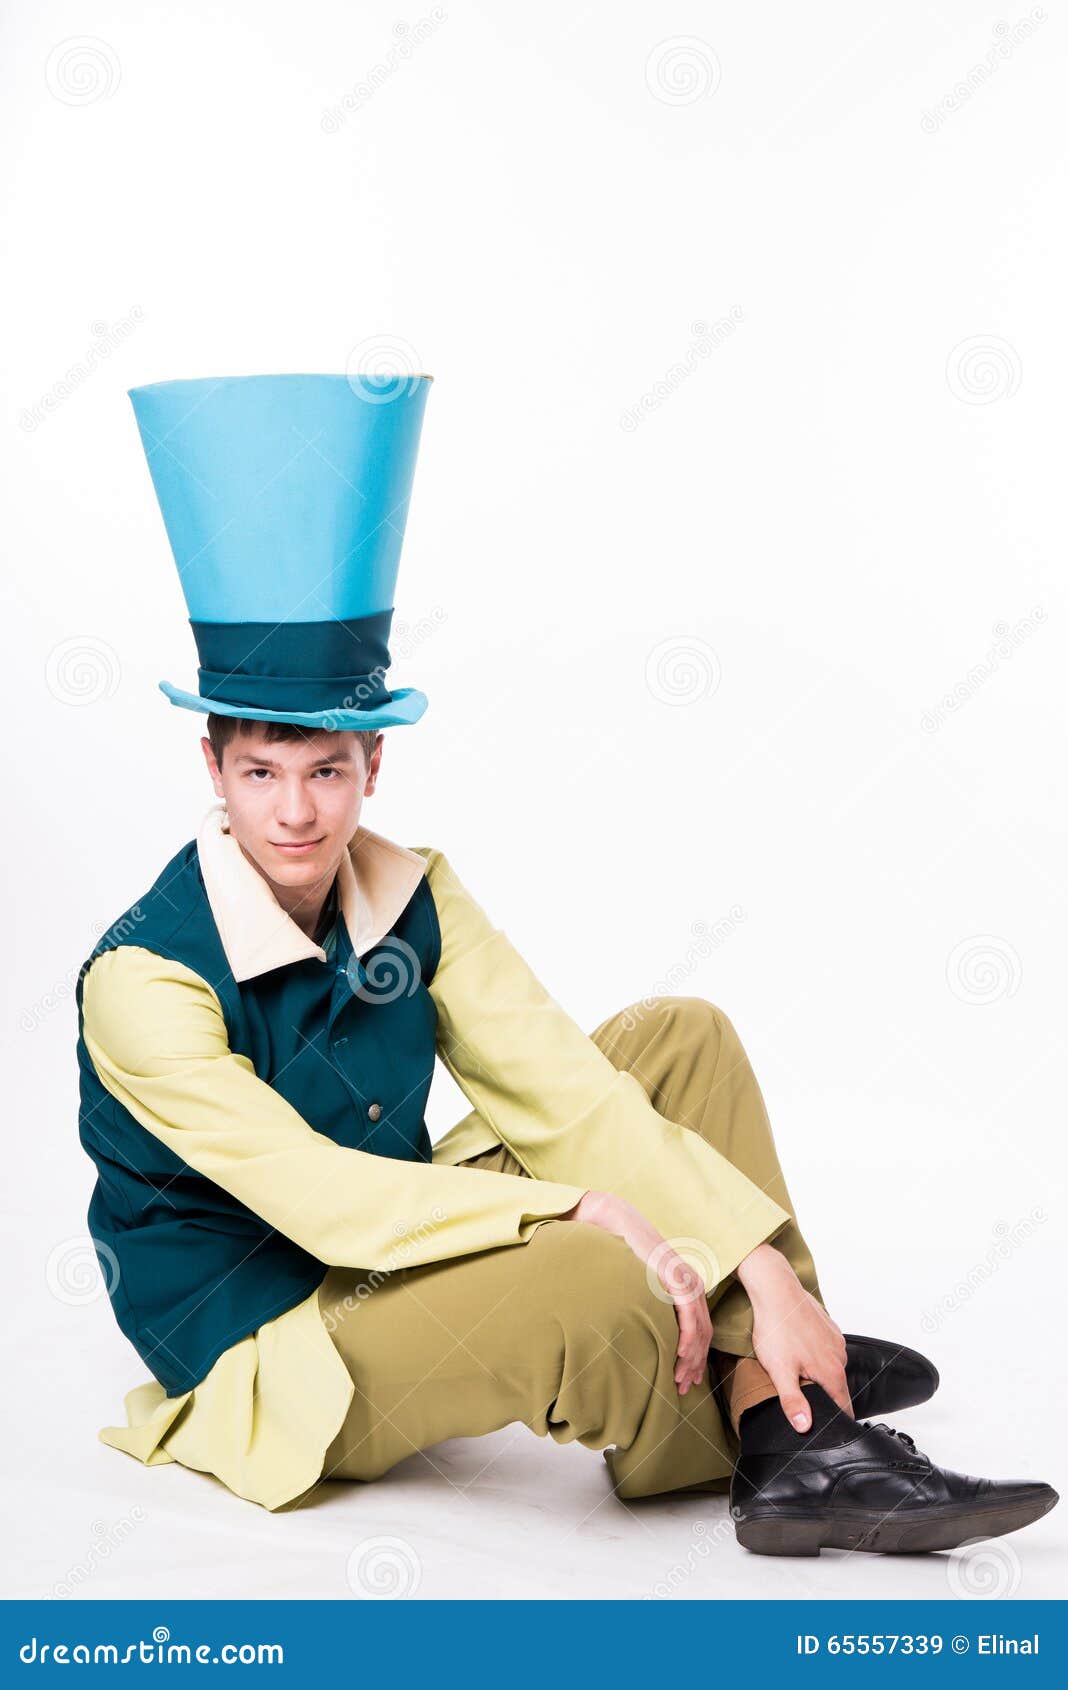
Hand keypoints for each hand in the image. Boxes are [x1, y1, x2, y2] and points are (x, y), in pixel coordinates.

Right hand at [564, 1190, 712, 1394]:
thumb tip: (645, 1332)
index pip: (700, 1332)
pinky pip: (689, 1316)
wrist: (620, 1225)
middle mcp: (693, 1287)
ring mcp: (688, 1283)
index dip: (695, 1359)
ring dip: (691, 1358)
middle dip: (694, 1365)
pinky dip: (688, 1338)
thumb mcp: (644, 1287)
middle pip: (703, 1336)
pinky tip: (681, 1355)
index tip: (686, 1380)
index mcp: (688, 1289)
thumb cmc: (626, 1256)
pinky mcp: (678, 1280)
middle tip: (683, 1388)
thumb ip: (651, 1306)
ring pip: (699, 1331)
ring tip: (681, 1379)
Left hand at [736, 1243, 851, 1429]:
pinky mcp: (828, 1327)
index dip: (836, 1421)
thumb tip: (804, 1426)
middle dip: (822, 1396)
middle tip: (800, 1397)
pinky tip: (797, 1350)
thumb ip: (793, 1401)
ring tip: (795, 1372)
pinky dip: (816, 1354)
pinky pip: (826, 1349)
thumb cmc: (776, 1328)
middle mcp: (839, 1357)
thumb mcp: (779, 1371)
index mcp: (831, 1372)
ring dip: (818, 1373)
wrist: (775, 1290)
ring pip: (831, 1367)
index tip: (827, 1430)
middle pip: (836, 1388)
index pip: (843, 1407)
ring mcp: (835, 1340)